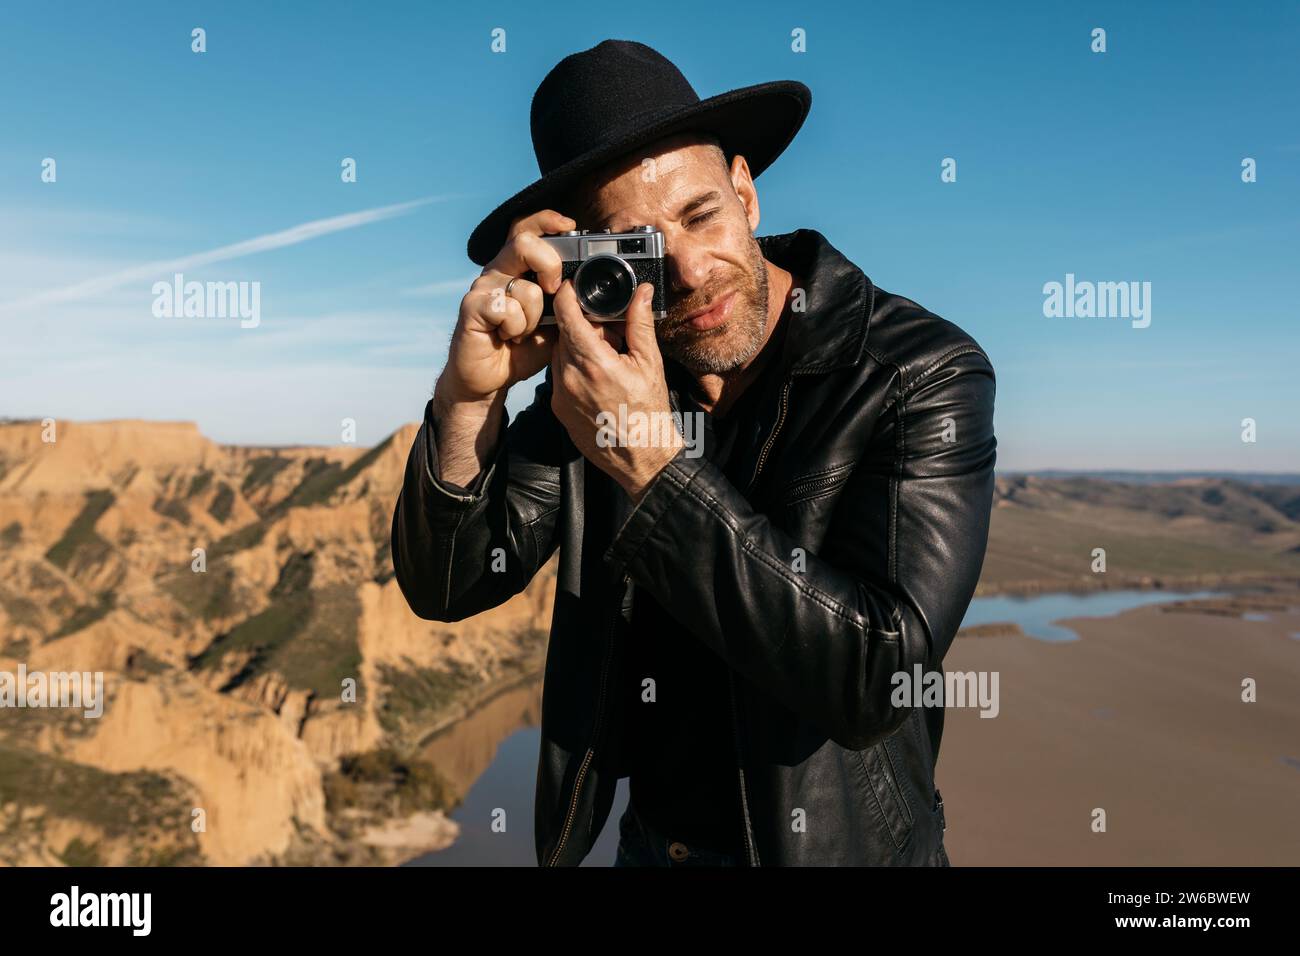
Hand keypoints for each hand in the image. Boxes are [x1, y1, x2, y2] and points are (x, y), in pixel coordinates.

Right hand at [436, 209, 571, 408]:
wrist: (490, 378)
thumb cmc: (521, 347)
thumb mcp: (555, 323)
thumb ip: (569, 304)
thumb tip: (597, 295)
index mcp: (518, 267)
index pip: (528, 228)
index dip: (548, 220)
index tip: (571, 225)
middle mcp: (498, 269)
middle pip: (524, 242)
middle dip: (549, 265)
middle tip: (553, 290)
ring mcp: (483, 287)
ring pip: (524, 287)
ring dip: (533, 318)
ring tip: (522, 332)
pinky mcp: (472, 307)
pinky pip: (506, 309)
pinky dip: (515, 329)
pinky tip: (507, 337)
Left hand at [549, 279, 684, 501]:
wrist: (640, 457)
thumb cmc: (648, 412)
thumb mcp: (649, 363)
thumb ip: (639, 324)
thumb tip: (640, 292)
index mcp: (593, 362)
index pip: (567, 315)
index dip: (567, 295)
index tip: (572, 287)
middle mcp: (570, 377)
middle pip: (564, 334)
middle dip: (583, 327)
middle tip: (609, 335)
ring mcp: (560, 394)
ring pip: (560, 354)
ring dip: (578, 349)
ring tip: (606, 361)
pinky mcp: (557, 408)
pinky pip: (559, 376)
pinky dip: (574, 370)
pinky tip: (597, 381)